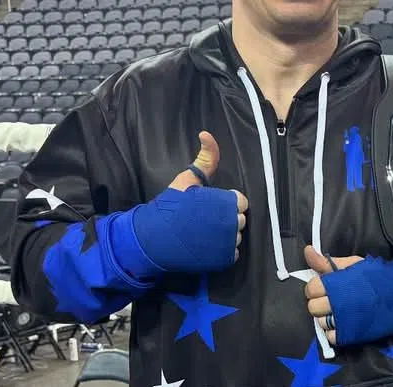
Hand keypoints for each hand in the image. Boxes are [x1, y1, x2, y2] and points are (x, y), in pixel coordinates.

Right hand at [129, 132, 249, 273]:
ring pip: (236, 236)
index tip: (208, 205)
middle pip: (239, 218)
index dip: (225, 202)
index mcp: (227, 202)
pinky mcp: (223, 260)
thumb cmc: (170, 206)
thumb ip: (205, 158)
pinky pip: (233, 253)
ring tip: (203, 233)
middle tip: (204, 219)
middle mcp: (232, 223)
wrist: (153, 239)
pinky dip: (223, 251)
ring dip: (225, 235)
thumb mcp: (187, 178)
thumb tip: (206, 133)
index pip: (239, 201)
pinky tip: (206, 246)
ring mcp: (228, 243)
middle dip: (226, 218)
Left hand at [303, 245, 362, 344]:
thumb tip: (307, 251)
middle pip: (313, 307)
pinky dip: (333, 331)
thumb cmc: (379, 277)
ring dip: (325, 317)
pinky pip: (330, 336)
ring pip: (320, 322)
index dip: (316, 287)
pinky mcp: (351, 334)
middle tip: (331, 298)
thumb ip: (327, 261)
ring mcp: (344, 321)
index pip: (311, 288)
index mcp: (337, 283)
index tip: (324, 286)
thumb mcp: (354, 264)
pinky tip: (342, 322)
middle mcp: (338, 303)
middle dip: (319, 302)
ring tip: (338, 310)